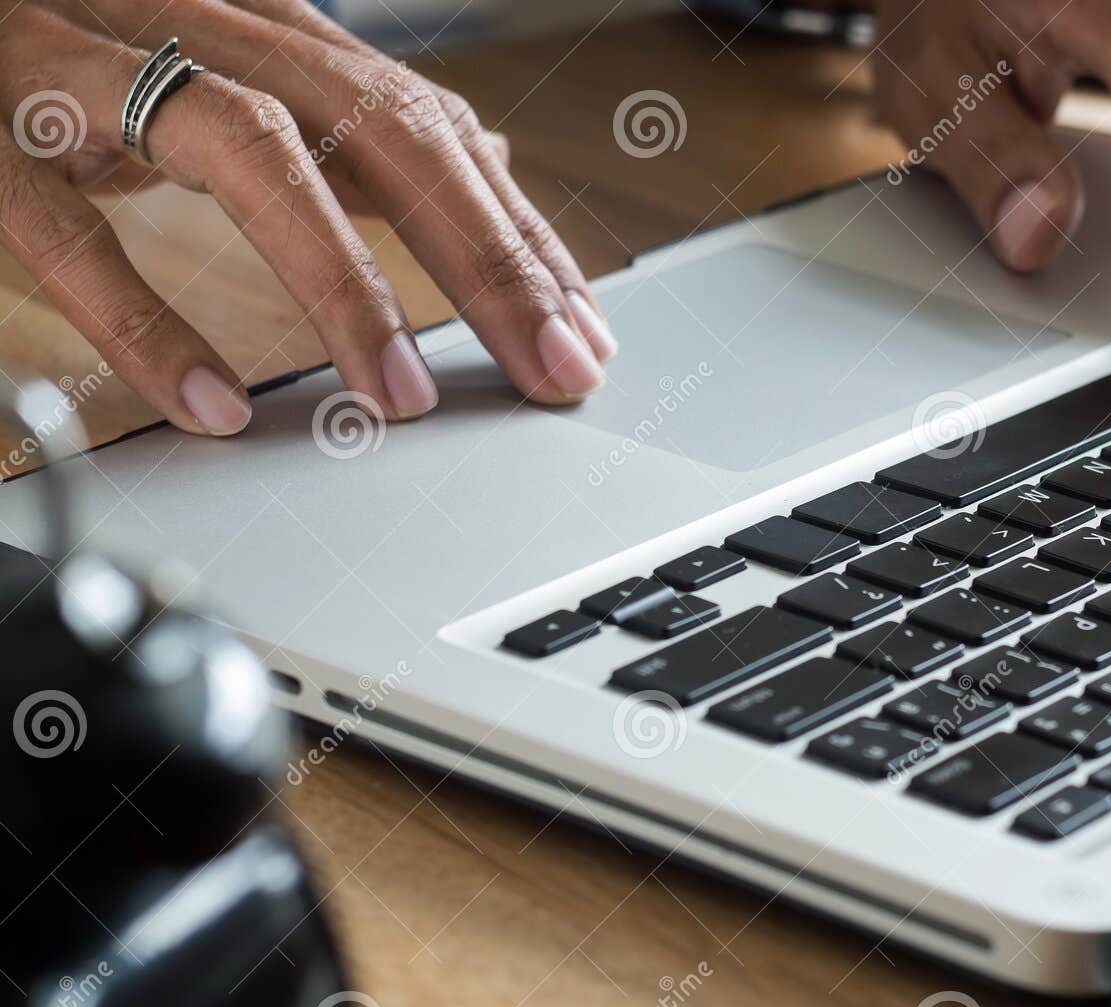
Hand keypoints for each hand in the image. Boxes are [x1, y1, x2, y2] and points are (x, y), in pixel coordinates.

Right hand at [0, 0, 615, 435]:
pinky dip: (146, 319)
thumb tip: (486, 167)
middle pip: (378, 129)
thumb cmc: (65, 50)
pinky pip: (67, 230)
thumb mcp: (226, 73)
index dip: (518, 232)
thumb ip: (351, 126)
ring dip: (342, 281)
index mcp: (262, 25)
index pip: (431, 127)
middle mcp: (192, 25)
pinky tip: (214, 404)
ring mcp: (80, 63)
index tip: (584, 332)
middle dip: (483, 257)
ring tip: (402, 397)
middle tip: (550, 368)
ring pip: (247, 147)